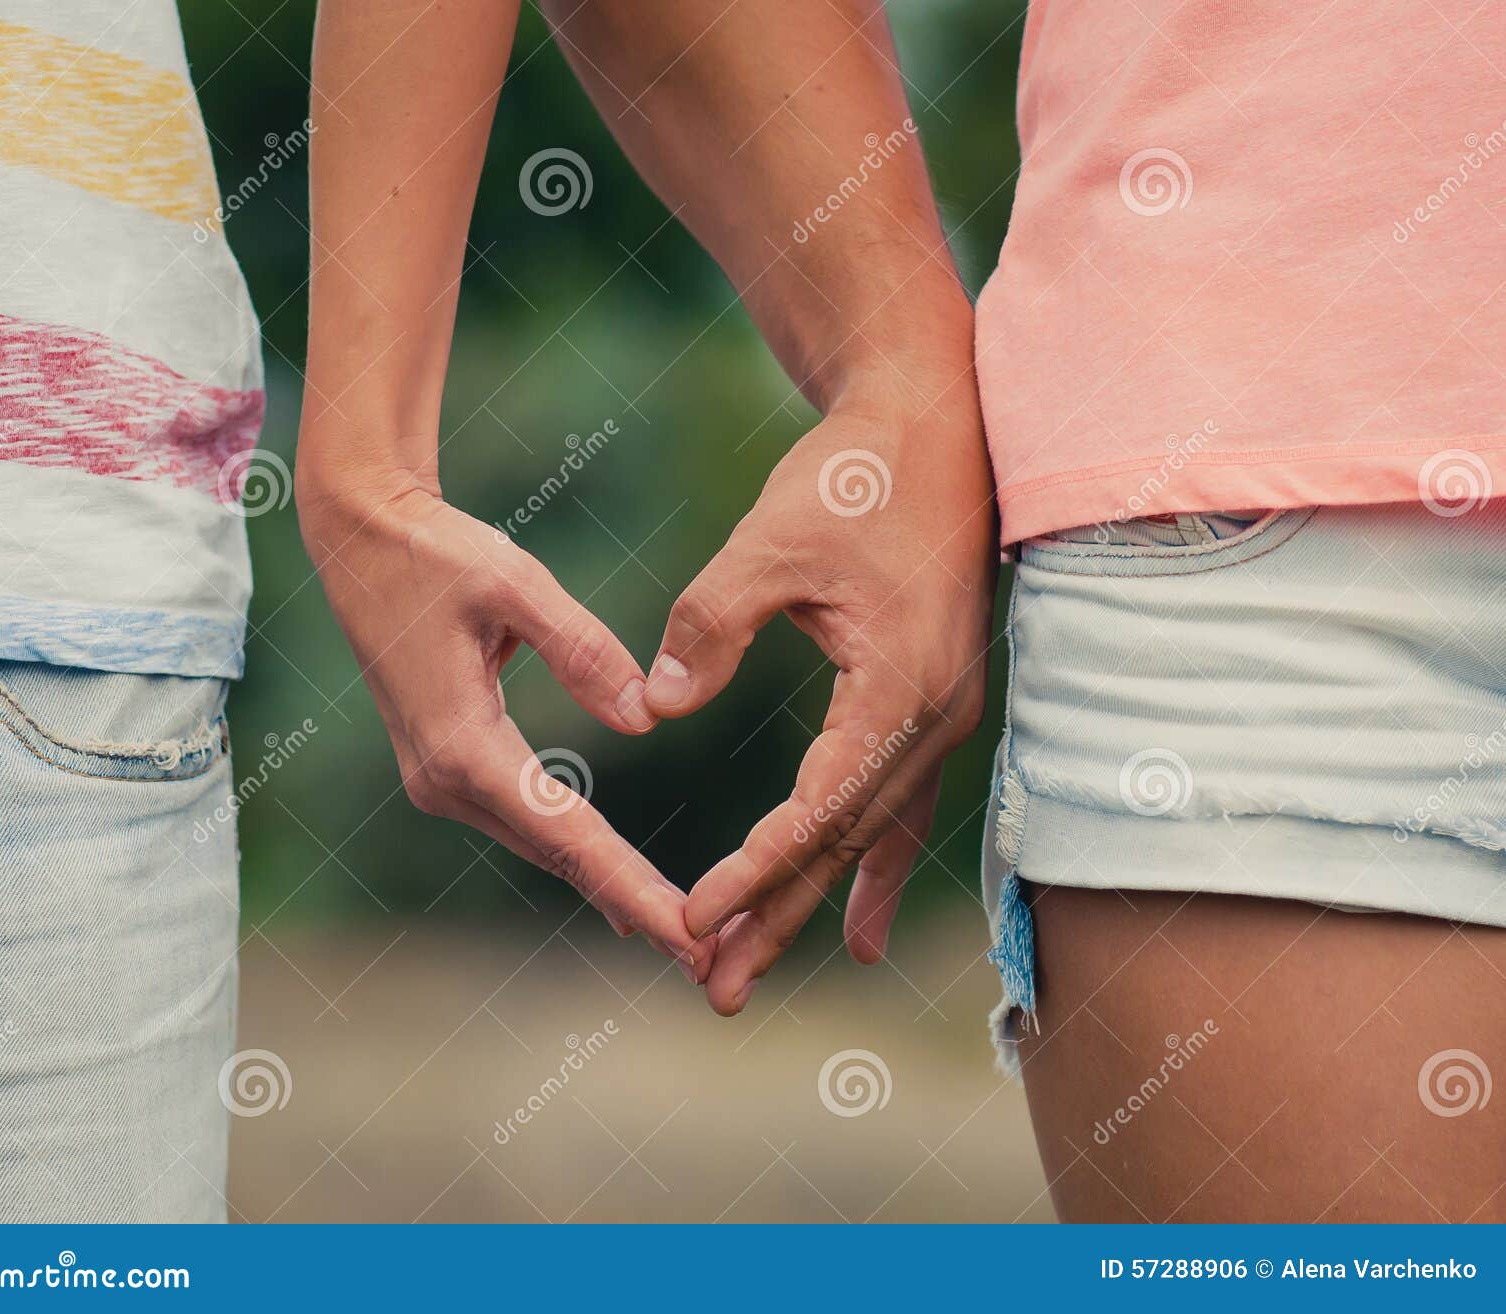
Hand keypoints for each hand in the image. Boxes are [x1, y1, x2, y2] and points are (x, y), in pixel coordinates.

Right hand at [298, 466, 713, 979]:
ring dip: (607, 884)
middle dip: (634, 905)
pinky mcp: (444, 765)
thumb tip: (647, 721)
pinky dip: (575, 851)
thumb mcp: (515, 585)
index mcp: (464, 745)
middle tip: (709, 959)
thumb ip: (584, 652)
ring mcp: (437, 779)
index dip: (632, 889)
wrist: (359, 539)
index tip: (686, 940)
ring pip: (540, 844)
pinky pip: (523, 821)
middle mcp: (445, 779)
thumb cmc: (436, 552)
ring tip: (681, 932)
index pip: (569, 834)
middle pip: (559, 855)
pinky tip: (616, 881)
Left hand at [642, 382, 995, 1013]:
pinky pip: (901, 805)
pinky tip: (861, 920)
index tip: (694, 918)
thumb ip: (707, 629)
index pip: (817, 811)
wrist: (934, 426)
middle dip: (777, 918)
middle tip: (716, 991)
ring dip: (814, 905)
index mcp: (895, 688)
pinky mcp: (932, 701)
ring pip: (871, 834)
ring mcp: (943, 714)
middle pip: (846, 845)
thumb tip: (656, 708)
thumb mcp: (768, 542)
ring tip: (761, 970)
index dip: (754, 871)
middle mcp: (933, 718)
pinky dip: (872, 864)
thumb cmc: (853, 478)